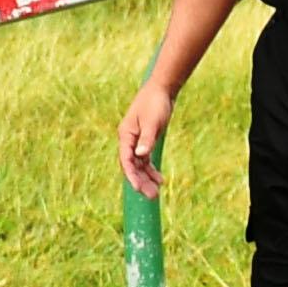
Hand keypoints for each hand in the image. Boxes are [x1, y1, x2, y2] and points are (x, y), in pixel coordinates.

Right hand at [118, 81, 175, 196]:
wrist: (161, 89)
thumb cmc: (155, 103)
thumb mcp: (152, 121)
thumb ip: (147, 139)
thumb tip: (140, 156)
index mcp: (126, 135)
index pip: (126, 159)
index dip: (131, 175)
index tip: (137, 188)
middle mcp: (129, 140)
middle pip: (132, 165)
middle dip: (140, 181)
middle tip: (152, 196)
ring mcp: (137, 141)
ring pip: (139, 165)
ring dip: (146, 178)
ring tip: (156, 192)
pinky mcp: (146, 140)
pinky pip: (146, 159)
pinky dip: (151, 169)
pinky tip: (160, 179)